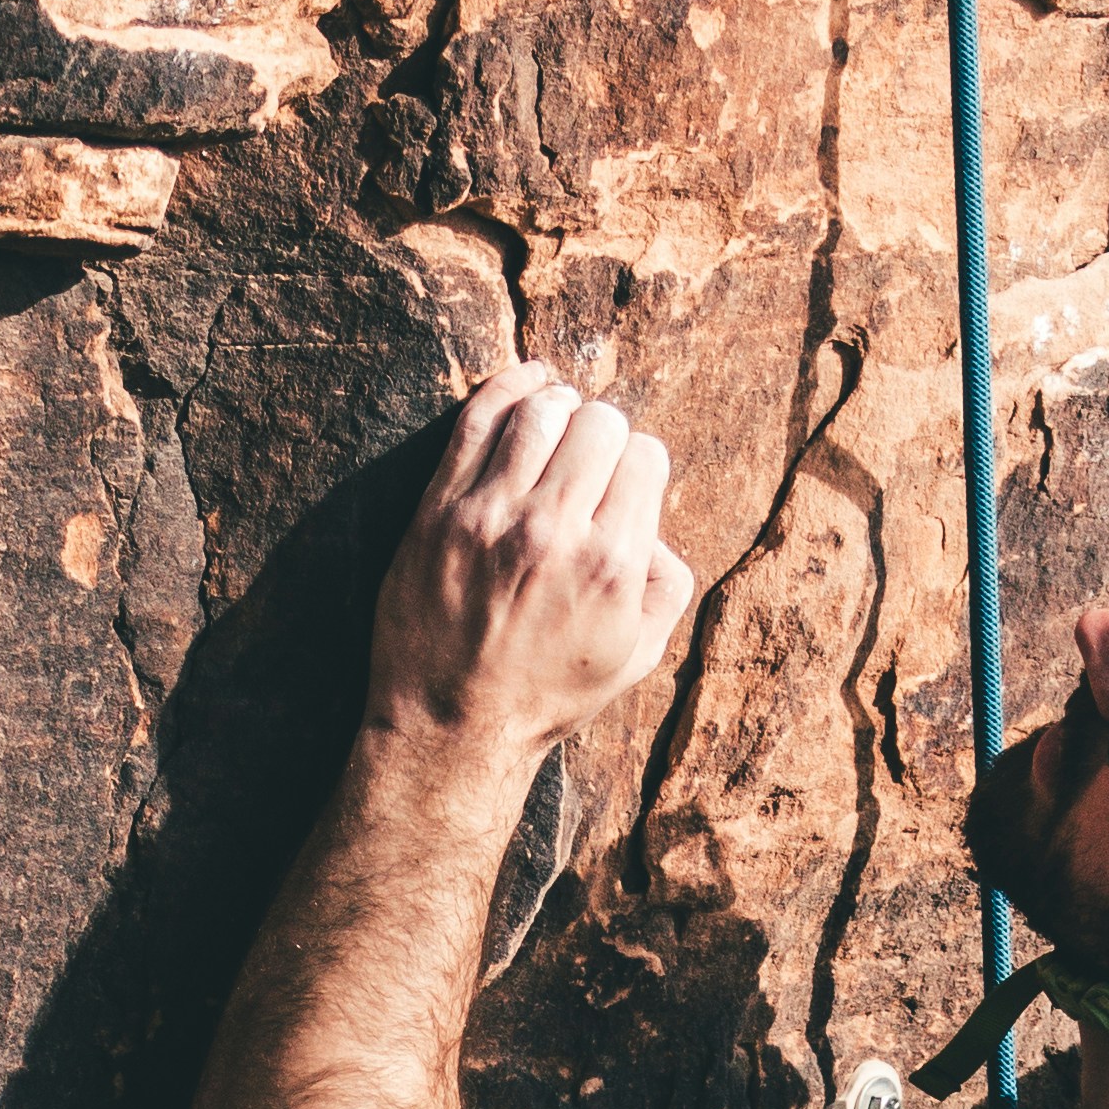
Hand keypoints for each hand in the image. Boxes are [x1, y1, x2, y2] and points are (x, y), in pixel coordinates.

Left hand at [370, 361, 697, 766]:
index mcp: (614, 565)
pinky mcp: (441, 509)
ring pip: (542, 410)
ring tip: (558, 424)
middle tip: (590, 456)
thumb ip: (667, 587)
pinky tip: (528, 383)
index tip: (623, 481)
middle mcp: (557, 531)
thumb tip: (657, 530)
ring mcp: (493, 516)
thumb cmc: (548, 696)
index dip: (639, 463)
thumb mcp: (637, 658)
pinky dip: (510, 387)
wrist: (451, 724)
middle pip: (599, 423)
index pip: (645, 456)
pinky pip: (479, 417)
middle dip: (604, 431)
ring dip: (559, 407)